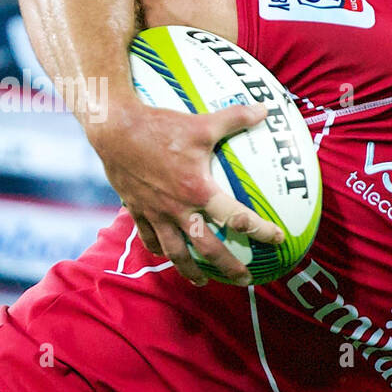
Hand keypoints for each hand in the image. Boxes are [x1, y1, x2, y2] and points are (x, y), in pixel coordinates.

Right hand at [98, 101, 285, 285]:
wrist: (114, 129)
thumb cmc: (160, 126)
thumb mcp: (202, 123)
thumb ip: (235, 118)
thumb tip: (265, 109)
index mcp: (198, 190)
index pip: (236, 217)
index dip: (260, 230)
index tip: (277, 238)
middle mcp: (178, 208)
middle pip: (207, 247)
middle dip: (229, 266)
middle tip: (245, 278)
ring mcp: (156, 212)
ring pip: (175, 252)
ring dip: (191, 270)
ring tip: (203, 282)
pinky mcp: (137, 210)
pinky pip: (149, 237)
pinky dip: (159, 249)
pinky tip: (167, 255)